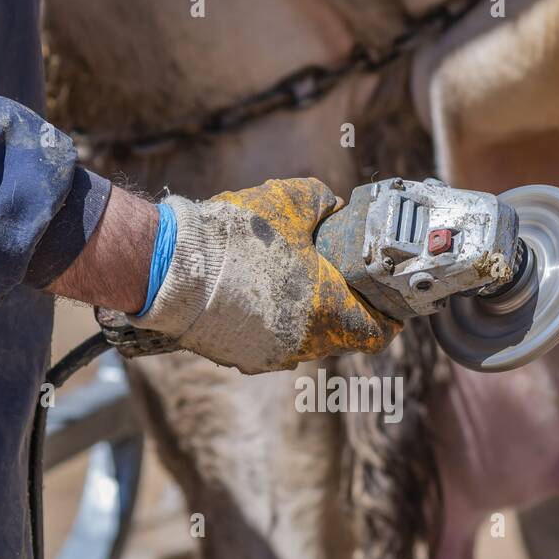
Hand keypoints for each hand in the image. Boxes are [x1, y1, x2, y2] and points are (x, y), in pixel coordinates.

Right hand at [132, 178, 400, 374]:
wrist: (171, 268)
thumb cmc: (235, 236)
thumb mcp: (292, 199)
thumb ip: (325, 203)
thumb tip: (334, 209)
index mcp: (328, 311)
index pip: (379, 333)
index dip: (388, 316)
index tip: (384, 300)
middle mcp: (305, 343)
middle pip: (342, 336)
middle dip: (345, 309)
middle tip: (338, 280)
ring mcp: (272, 355)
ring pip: (306, 341)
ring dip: (308, 316)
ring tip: (293, 282)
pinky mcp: (242, 358)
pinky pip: (273, 343)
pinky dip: (275, 323)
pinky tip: (259, 294)